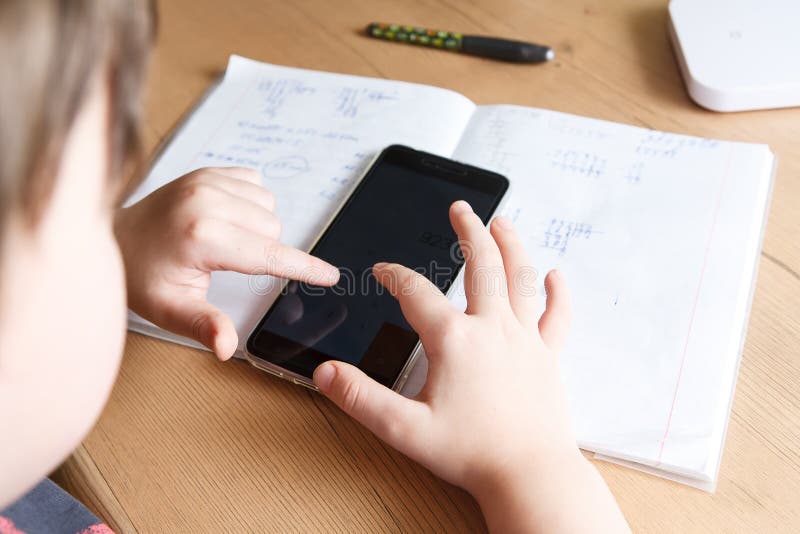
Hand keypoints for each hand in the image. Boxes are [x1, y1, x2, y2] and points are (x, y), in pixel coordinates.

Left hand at [115, 167, 338, 359]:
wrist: (115, 236)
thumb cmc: (142, 275)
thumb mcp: (170, 309)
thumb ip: (204, 326)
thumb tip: (228, 347)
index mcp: (203, 237)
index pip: (271, 255)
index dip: (304, 268)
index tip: (330, 276)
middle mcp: (208, 201)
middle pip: (274, 231)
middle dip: (264, 251)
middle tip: (229, 264)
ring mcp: (208, 180)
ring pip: (269, 208)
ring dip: (258, 227)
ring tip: (226, 241)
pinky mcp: (209, 170)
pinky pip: (257, 185)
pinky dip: (251, 203)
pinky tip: (226, 217)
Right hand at [313, 201, 627, 532]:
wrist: (529, 474)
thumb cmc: (471, 453)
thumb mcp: (405, 428)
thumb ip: (361, 398)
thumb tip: (325, 372)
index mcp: (454, 340)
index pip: (416, 293)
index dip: (395, 276)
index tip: (383, 270)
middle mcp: (492, 329)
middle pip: (481, 265)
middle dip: (468, 232)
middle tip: (461, 209)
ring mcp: (524, 339)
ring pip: (520, 279)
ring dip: (511, 246)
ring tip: (502, 223)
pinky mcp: (548, 356)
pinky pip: (557, 316)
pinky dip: (558, 293)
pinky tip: (555, 275)